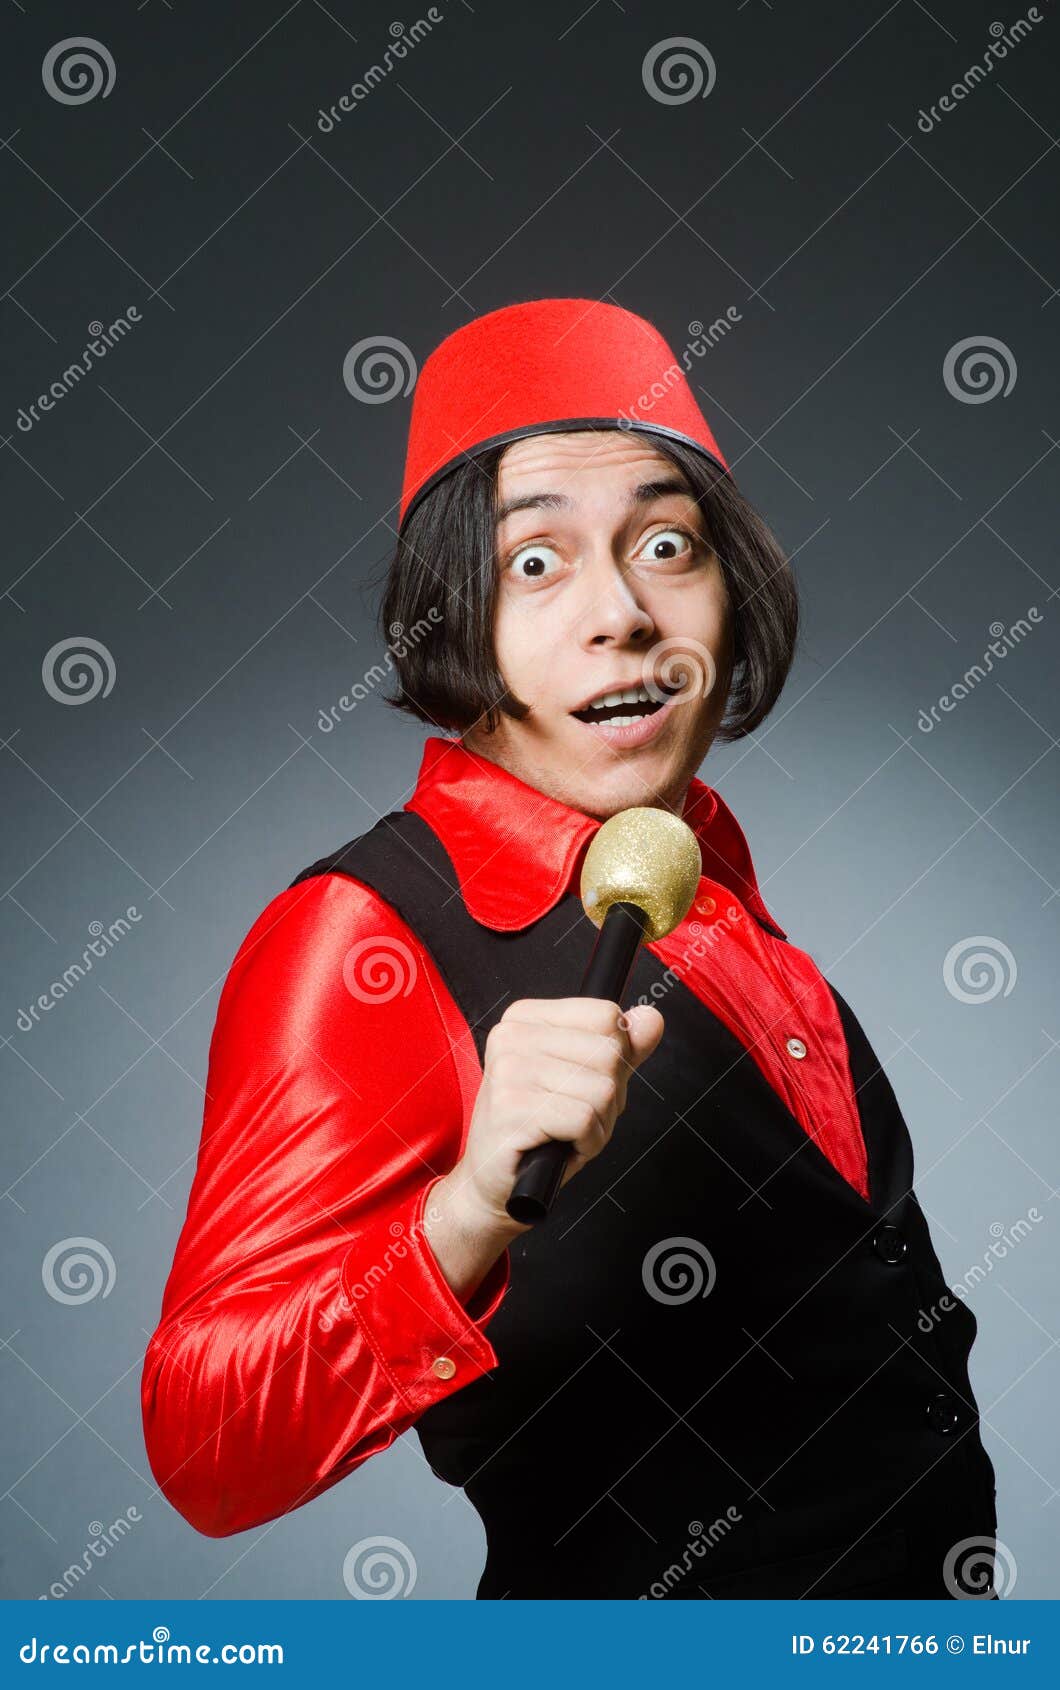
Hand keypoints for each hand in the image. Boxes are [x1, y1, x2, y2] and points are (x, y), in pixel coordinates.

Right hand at [445, 997, 664, 1234]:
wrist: (495, 1180)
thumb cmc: (539, 1130)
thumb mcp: (585, 1080)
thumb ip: (622, 1048)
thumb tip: (651, 1018)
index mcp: (525, 1018)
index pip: (605, 1015)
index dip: (614, 1058)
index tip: (583, 1082)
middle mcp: (512, 1036)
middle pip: (609, 1052)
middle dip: (609, 1096)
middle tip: (574, 1116)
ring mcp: (509, 1071)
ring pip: (603, 1088)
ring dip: (599, 1124)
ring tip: (567, 1133)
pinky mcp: (512, 1109)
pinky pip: (585, 1119)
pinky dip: (588, 1142)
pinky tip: (563, 1146)